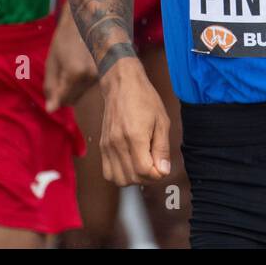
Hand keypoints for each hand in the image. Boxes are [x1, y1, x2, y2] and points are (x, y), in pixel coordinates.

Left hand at [43, 2, 98, 112]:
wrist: (89, 19)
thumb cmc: (65, 38)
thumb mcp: (52, 61)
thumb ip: (51, 86)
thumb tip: (51, 110)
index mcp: (75, 74)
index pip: (63, 100)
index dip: (56, 96)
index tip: (55, 84)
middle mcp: (91, 76)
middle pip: (74, 99)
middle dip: (65, 91)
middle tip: (63, 71)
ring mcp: (102, 74)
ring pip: (84, 94)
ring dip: (76, 86)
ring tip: (75, 64)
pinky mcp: (107, 71)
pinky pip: (92, 86)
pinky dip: (85, 81)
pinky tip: (84, 64)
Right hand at [98, 58, 170, 185]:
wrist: (121, 85)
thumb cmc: (144, 99)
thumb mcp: (162, 121)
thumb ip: (162, 148)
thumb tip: (163, 171)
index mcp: (134, 136)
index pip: (144, 170)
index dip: (157, 174)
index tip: (162, 167)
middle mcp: (117, 143)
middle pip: (132, 178)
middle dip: (147, 178)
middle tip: (155, 165)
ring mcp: (107, 146)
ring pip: (118, 179)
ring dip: (133, 178)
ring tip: (143, 164)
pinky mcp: (102, 146)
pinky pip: (108, 172)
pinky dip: (121, 174)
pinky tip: (131, 163)